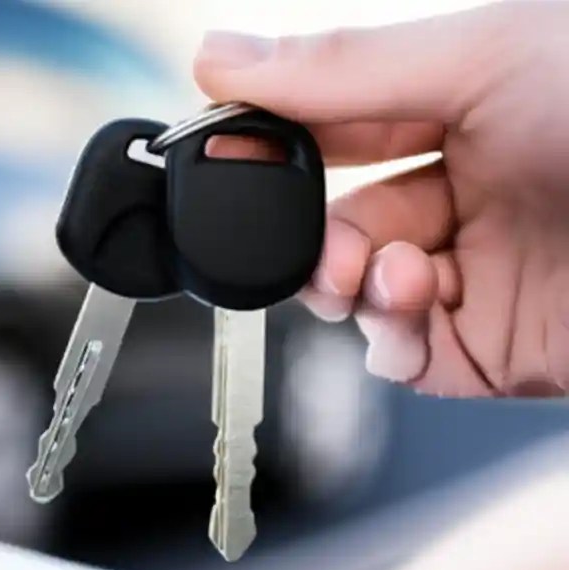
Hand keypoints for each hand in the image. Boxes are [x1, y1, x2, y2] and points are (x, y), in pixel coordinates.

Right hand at [195, 1, 568, 396]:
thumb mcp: (485, 61)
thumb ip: (344, 70)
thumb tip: (217, 58)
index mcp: (471, 107)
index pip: (341, 127)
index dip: (279, 145)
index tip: (227, 156)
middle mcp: (477, 192)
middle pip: (343, 223)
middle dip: (312, 239)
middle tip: (321, 245)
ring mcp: (490, 276)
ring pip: (366, 296)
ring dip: (353, 291)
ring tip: (391, 280)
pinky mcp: (506, 351)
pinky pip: (411, 359)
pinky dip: (391, 345)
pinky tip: (410, 318)